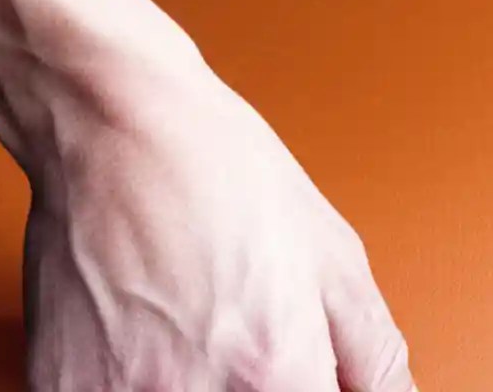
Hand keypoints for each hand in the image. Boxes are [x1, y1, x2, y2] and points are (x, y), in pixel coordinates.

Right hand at [22, 67, 413, 390]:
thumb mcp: (336, 262)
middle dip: (264, 387)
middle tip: (247, 337)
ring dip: (202, 385)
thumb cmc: (222, 174)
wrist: (117, 126)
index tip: (312, 376)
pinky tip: (153, 336)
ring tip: (198, 332)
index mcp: (276, 374)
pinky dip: (142, 384)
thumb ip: (376, 361)